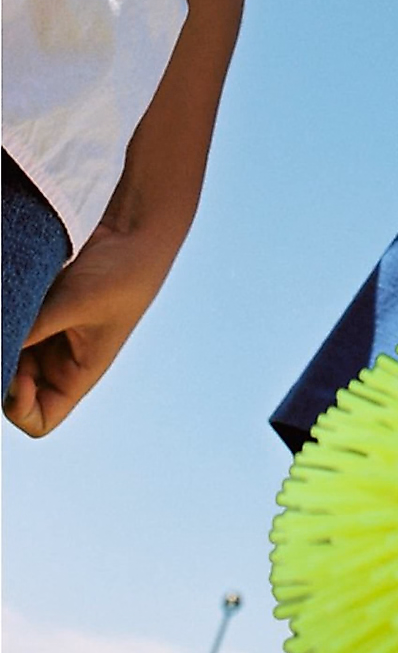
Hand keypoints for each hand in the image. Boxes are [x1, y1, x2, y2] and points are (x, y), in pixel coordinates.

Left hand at [3, 221, 168, 435]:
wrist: (130, 234)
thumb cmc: (121, 275)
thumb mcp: (74, 303)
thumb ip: (30, 328)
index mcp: (79, 373)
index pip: (40, 418)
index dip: (20, 409)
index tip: (16, 378)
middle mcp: (60, 361)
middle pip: (13, 390)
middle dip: (2, 372)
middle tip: (5, 337)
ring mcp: (46, 335)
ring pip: (5, 356)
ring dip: (1, 343)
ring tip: (10, 313)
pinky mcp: (37, 310)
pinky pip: (8, 327)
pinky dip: (3, 320)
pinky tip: (7, 302)